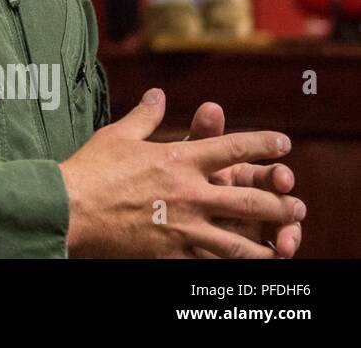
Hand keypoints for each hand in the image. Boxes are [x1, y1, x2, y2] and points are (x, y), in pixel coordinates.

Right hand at [58, 88, 301, 256]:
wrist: (70, 208)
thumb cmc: (90, 169)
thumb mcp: (117, 135)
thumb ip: (144, 116)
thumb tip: (157, 95)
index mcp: (178, 160)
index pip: (233, 148)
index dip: (263, 144)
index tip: (283, 143)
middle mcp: (190, 193)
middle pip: (251, 199)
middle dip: (279, 204)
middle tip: (295, 206)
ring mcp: (185, 227)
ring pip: (240, 241)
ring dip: (266, 245)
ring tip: (282, 248)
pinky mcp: (173, 253)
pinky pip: (212, 265)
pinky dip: (232, 268)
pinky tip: (244, 270)